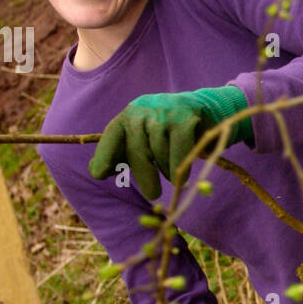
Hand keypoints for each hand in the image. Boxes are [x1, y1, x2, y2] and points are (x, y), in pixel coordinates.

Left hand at [89, 86, 249, 199]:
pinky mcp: (184, 120)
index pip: (111, 138)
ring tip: (171, 175)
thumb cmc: (168, 132)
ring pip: (159, 154)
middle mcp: (142, 112)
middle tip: (152, 194)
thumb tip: (97, 171)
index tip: (100, 174)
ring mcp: (163, 114)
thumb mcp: (142, 138)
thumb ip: (120, 153)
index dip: (104, 157)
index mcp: (127, 117)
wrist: (206, 109)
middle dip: (144, 176)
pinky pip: (178, 153)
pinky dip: (180, 167)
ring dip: (166, 171)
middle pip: (137, 151)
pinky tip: (182, 175)